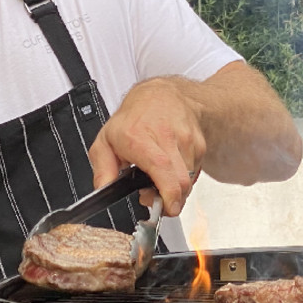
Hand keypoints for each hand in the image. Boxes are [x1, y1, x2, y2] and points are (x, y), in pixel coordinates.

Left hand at [89, 77, 205, 215]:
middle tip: (156, 199)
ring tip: (160, 179)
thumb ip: (102, 170)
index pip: (161, 167)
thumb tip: (104, 190)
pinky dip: (183, 179)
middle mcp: (166, 137)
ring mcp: (186, 140)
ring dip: (176, 190)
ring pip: (189, 180)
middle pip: (181, 180)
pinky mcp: (199, 145)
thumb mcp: (106, 140)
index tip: (166, 207)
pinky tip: (171, 169)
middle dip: (171, 200)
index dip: (168, 193)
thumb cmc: (134, 118)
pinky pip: (194, 173)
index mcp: (140, 137)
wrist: (163, 95)